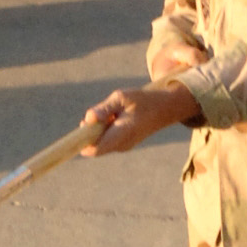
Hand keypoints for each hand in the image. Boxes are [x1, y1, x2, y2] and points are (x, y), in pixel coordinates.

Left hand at [79, 83, 199, 154]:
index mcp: (122, 134)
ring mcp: (123, 147)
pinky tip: (116, 118)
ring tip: (113, 115)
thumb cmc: (142, 100)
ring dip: (98, 131)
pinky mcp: (123, 145)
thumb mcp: (121, 97)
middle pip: (94, 146)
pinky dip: (105, 131)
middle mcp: (122, 145)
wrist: (164, 108)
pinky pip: (106, 140)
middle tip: (101, 114)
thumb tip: (87, 119)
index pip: (95, 149)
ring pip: (99, 143)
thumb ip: (103, 109)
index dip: (82, 142)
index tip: (82, 126)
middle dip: (90, 132)